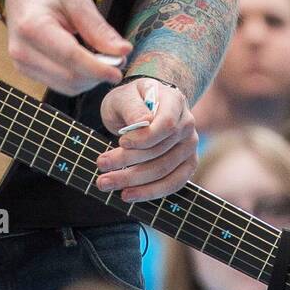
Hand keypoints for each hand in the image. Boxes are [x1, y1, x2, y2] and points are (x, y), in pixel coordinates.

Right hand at [3, 0, 131, 95]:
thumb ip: (98, 29)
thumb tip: (123, 52)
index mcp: (33, 27)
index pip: (70, 57)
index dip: (98, 68)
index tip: (118, 72)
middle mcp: (22, 50)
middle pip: (69, 77)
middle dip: (97, 74)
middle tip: (117, 59)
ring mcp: (21, 63)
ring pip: (66, 86)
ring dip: (90, 79)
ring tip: (102, 58)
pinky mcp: (26, 70)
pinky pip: (59, 84)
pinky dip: (78, 78)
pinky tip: (86, 62)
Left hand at [96, 77, 198, 200]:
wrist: (144, 106)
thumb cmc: (133, 99)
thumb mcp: (125, 95)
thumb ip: (132, 107)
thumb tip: (142, 123)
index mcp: (175, 102)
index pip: (166, 124)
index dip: (144, 138)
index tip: (121, 142)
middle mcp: (187, 125)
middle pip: (160, 151)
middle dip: (127, 162)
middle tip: (100, 165)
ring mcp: (189, 147)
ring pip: (163, 171)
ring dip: (133, 181)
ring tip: (105, 182)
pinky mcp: (186, 165)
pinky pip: (172, 184)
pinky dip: (149, 192)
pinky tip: (128, 194)